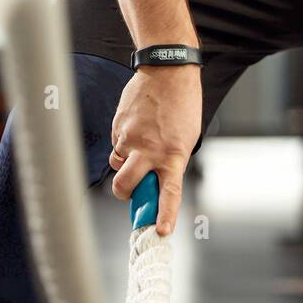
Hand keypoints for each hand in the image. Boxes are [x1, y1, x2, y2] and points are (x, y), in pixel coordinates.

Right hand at [108, 65, 202, 235]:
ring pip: (117, 164)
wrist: (168, 71)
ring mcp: (131, 137)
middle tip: (130, 189)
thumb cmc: (182, 105)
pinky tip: (136, 126)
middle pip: (124, 186)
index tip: (160, 232)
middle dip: (124, 193)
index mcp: (172, 154)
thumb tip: (156, 182)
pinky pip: (116, 144)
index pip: (168, 193)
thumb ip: (171, 161)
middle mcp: (149, 149)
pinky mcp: (118, 125)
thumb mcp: (185, 138)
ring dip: (125, 161)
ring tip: (140, 141)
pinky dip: (123, 142)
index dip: (164, 215)